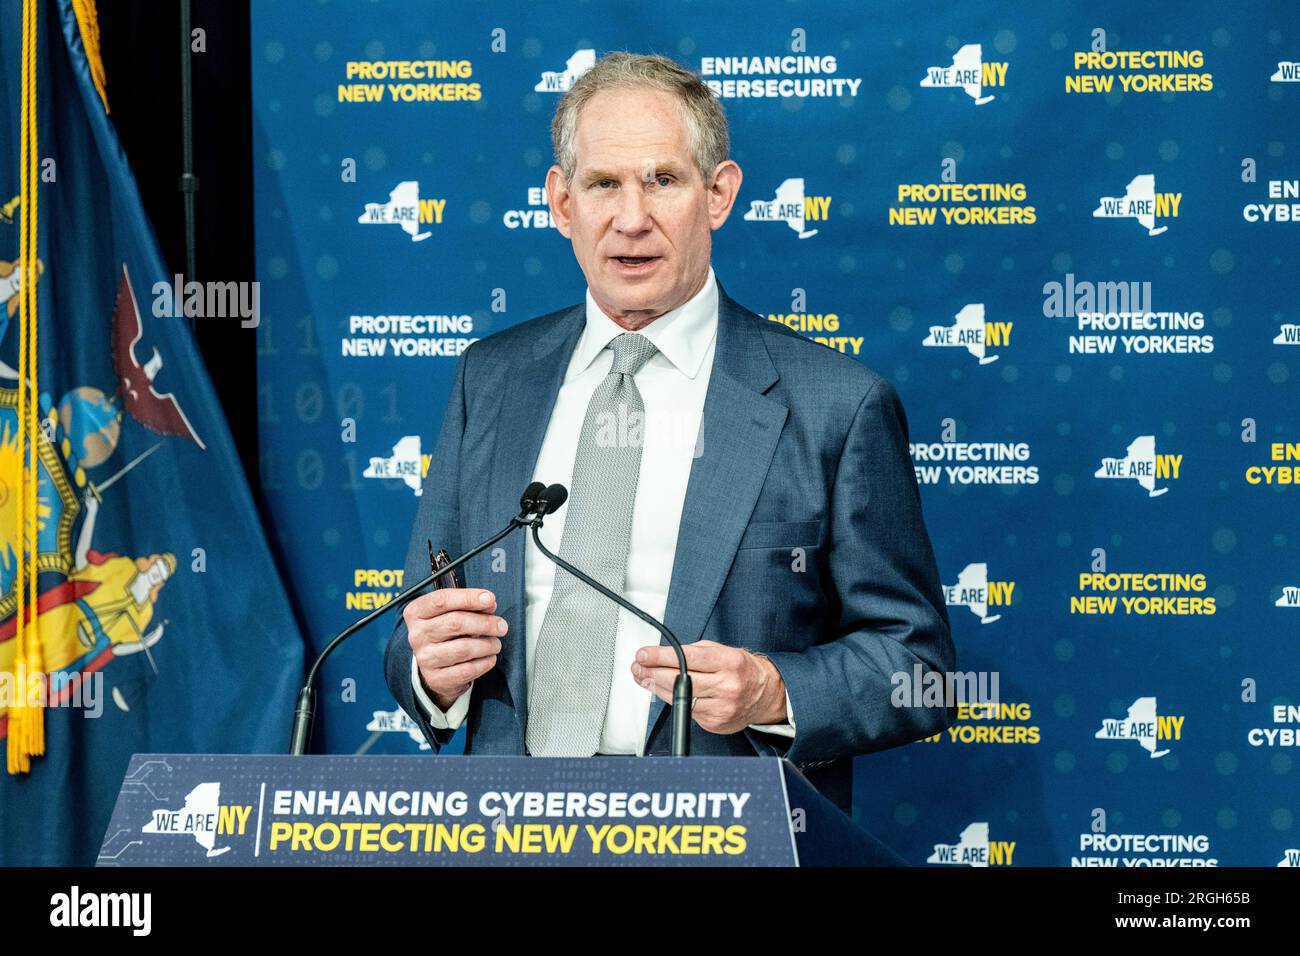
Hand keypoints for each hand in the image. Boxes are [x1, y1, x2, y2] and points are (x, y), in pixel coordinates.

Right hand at [403, 588, 505, 710]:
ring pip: (464, 648)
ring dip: (487, 644)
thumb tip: (489, 604)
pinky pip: (467, 669)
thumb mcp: (451, 612)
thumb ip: (468, 605)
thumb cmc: (447, 631)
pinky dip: (485, 662)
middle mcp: (416, 635)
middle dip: (485, 622)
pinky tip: (489, 657)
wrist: (436, 664)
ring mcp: (424, 658)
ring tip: (496, 643)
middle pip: (455, 623)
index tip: (490, 599)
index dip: (469, 598)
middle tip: (502, 626)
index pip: (441, 600)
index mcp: (416, 612)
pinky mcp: (436, 678)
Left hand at [630, 640, 786, 734]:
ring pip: (679, 698)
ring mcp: (721, 707)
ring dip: (656, 688)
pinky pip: (687, 710)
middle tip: (637, 667)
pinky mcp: (715, 723)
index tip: (644, 654)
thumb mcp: (724, 651)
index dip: (660, 656)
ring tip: (644, 678)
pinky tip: (663, 692)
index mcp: (729, 662)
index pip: (687, 658)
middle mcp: (727, 686)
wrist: (766, 695)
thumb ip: (697, 652)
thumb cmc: (743, 670)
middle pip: (679, 680)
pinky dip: (673, 700)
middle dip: (652, 673)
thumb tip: (664, 656)